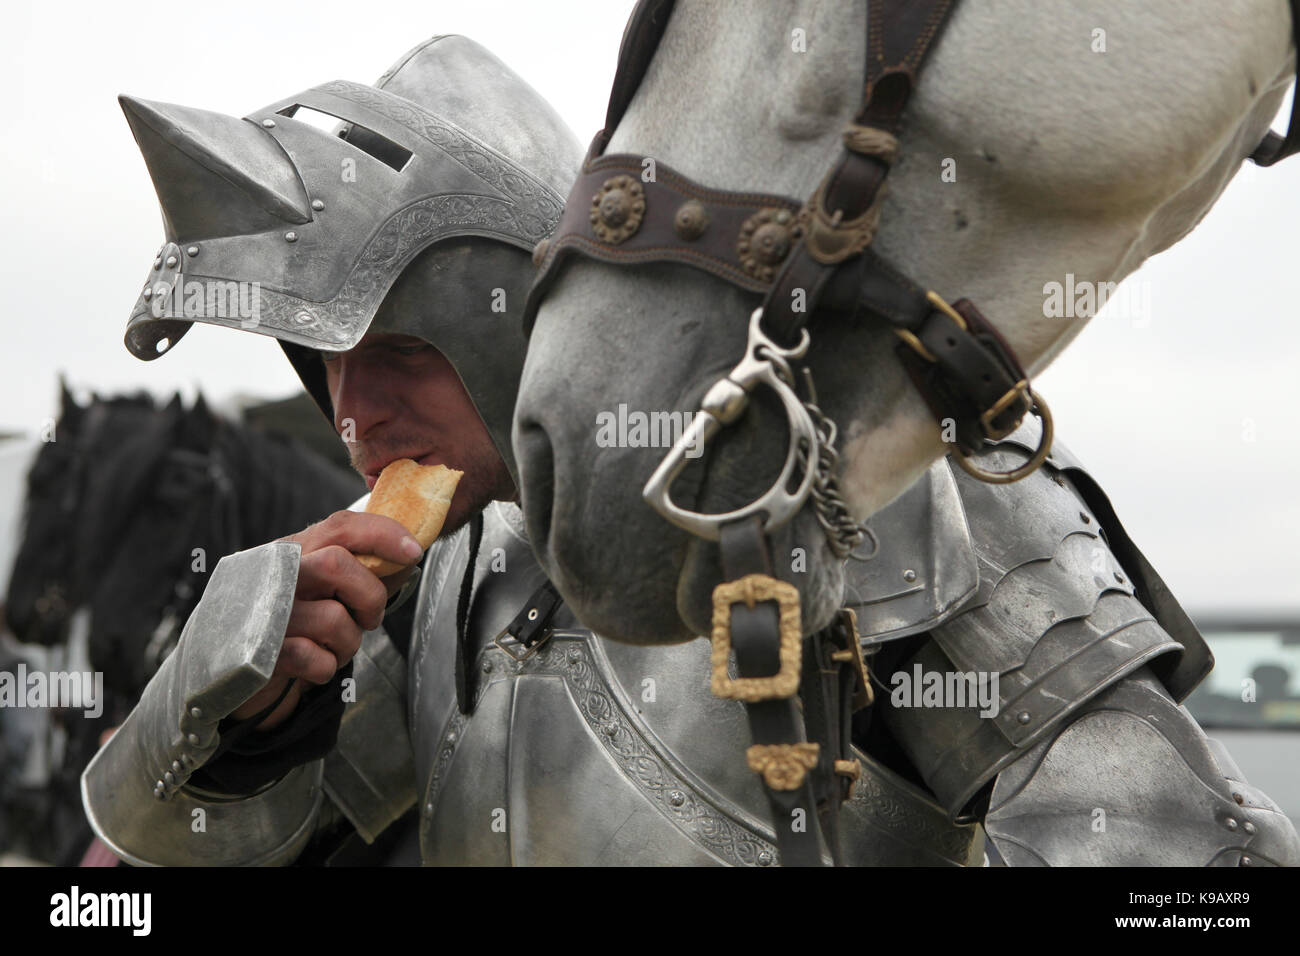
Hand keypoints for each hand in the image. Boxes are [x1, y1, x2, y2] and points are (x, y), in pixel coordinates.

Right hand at [231, 511, 423, 728]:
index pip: (340, 526)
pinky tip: (312, 664)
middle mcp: (276, 574)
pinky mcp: (261, 652)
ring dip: (349, 642)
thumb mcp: (323, 588)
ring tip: (334, 645)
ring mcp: (266, 612)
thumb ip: (362, 571)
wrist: (232, 669)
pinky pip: (319, 660)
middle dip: (370, 596)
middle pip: (337, 563)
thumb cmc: (292, 621)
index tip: (413, 551)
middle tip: (369, 617)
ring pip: (335, 619)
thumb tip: (407, 559)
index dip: (382, 533)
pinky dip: (327, 667)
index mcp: (293, 551)